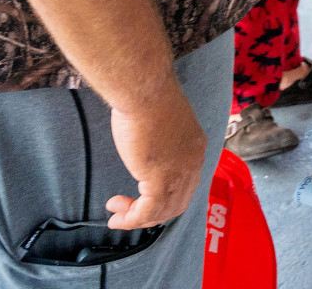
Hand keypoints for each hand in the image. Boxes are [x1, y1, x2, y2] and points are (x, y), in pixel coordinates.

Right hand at [105, 90, 207, 229]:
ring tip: (117, 216)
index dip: (164, 195)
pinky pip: (148, 212)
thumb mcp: (161, 123)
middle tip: (127, 209)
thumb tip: (146, 148)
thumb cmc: (148, 98)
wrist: (145, 92)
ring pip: (163, 211)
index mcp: (195, 148)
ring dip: (138, 218)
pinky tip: (116, 218)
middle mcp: (192, 163)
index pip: (185, 183)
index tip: (140, 195)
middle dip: (151, 212)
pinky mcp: (161, 180)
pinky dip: (131, 220)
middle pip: (177, 202)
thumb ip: (159, 139)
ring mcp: (179, 173)